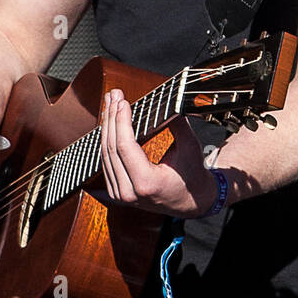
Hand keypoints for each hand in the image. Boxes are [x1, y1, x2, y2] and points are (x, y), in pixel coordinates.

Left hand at [99, 88, 220, 218]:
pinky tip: (110, 123)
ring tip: (110, 104)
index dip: (121, 121)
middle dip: (111, 118)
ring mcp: (120, 195)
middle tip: (113, 96)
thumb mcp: (190, 148)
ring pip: (105, 155)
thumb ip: (178, 124)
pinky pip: (106, 162)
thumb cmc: (192, 176)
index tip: (122, 101)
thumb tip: (166, 100)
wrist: (191, 201)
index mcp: (146, 183)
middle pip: (111, 148)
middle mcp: (129, 192)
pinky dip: (107, 140)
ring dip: (107, 126)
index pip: (125, 146)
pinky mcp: (116, 192)